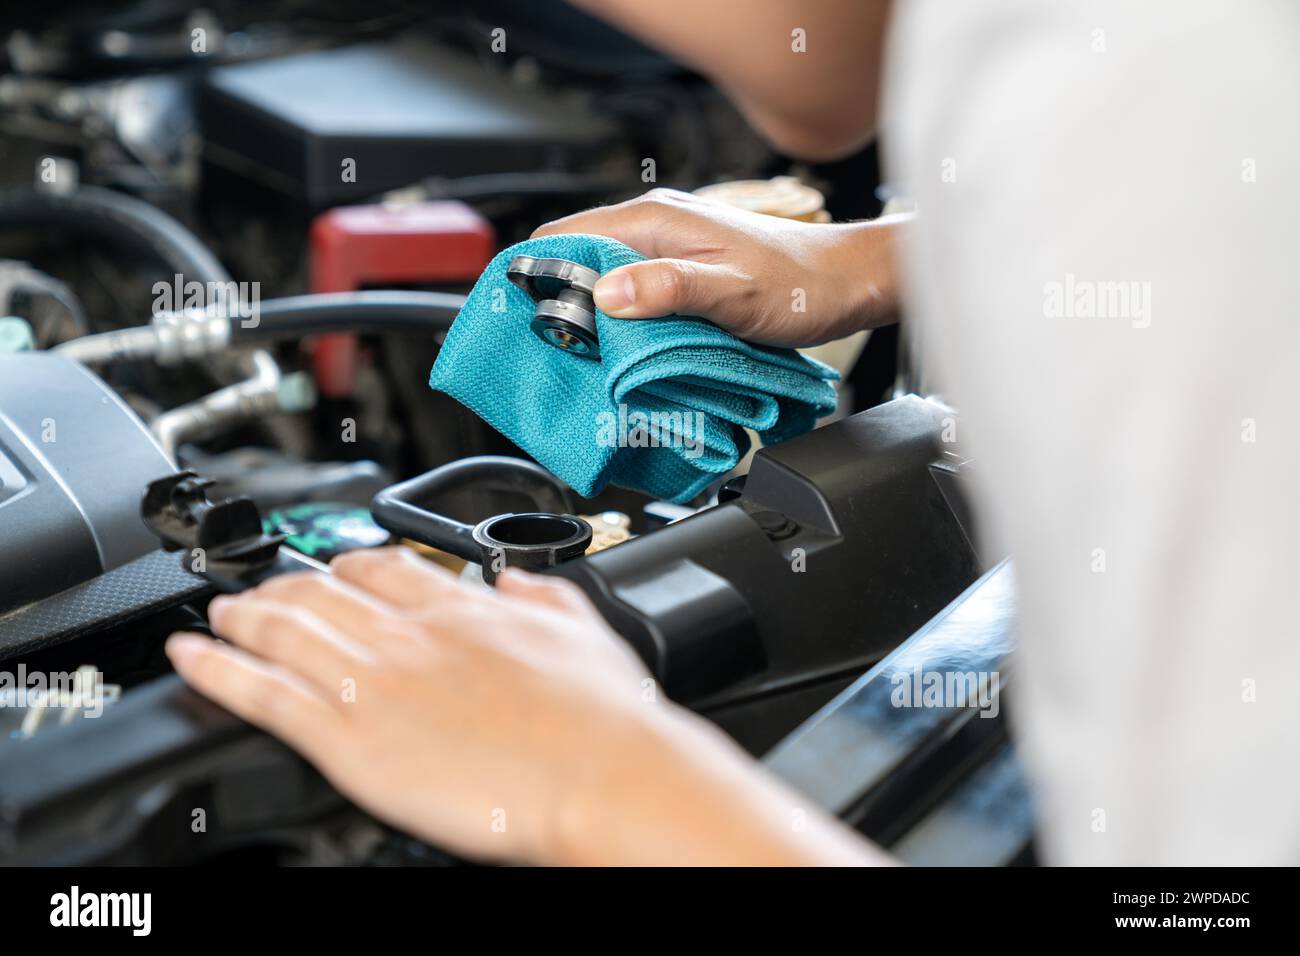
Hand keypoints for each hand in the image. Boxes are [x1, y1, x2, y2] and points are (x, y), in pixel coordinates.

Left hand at [166, 548, 882, 865]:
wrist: (601, 773)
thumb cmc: (602, 717)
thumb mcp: (583, 631)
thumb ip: (540, 596)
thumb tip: (515, 577)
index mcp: (463, 609)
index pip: (385, 567)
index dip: (347, 562)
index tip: (332, 564)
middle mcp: (410, 634)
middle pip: (322, 593)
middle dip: (282, 586)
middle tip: (255, 587)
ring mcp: (375, 681)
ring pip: (285, 634)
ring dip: (242, 619)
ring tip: (216, 615)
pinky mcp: (350, 737)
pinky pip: (266, 694)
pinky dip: (219, 671)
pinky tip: (192, 660)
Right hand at [533, 187, 904, 347]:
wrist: (846, 283)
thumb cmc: (799, 285)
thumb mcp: (731, 293)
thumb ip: (668, 289)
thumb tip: (606, 294)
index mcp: (652, 220)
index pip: (562, 236)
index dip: (536, 276)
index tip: (527, 321)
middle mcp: (654, 227)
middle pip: (576, 260)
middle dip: (560, 305)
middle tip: (557, 352)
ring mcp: (667, 248)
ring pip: (603, 279)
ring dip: (592, 317)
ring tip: (587, 358)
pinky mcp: (681, 272)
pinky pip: (633, 292)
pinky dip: (621, 320)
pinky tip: (625, 350)